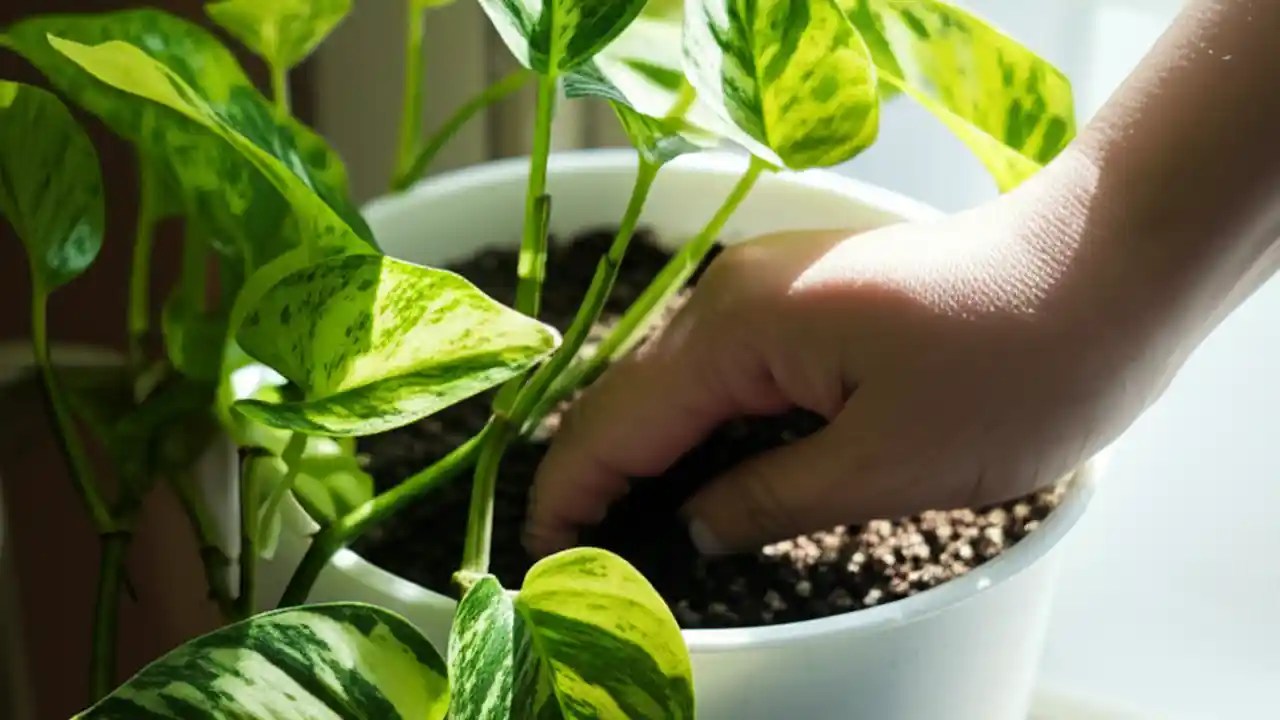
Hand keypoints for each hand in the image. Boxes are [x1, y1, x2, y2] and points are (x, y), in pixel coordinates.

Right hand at [523, 173, 1179, 557]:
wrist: (1104, 273)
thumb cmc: (1012, 366)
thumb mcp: (885, 468)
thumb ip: (767, 500)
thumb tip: (692, 526)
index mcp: (737, 328)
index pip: (616, 424)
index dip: (570, 496)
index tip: (542, 561)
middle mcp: (732, 293)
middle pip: (630, 398)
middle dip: (595, 478)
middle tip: (579, 563)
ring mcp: (767, 286)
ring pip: (672, 385)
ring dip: (643, 455)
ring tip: (622, 533)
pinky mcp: (802, 296)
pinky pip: (722, 370)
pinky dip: (696, 427)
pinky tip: (695, 477)